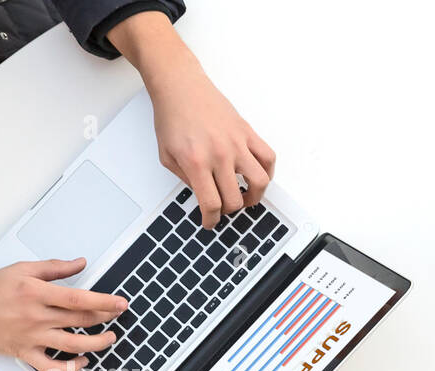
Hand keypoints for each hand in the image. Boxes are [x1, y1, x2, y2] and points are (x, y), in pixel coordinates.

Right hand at [0, 260, 124, 370]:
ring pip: (74, 345)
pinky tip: (83, 361)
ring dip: (98, 344)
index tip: (121, 303)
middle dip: (105, 318)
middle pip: (81, 321)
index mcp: (35, 293)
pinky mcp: (24, 353)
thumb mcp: (21, 269)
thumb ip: (54, 268)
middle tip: (118, 315)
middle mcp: (36, 316)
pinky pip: (53, 367)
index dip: (104, 302)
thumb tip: (81, 263)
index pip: (79, 299)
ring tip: (110, 338)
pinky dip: (71, 367)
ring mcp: (31, 337)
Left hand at [110, 14, 274, 229]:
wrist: (179, 86)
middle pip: (234, 199)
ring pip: (259, 182)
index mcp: (196, 162)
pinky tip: (258, 174)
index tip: (210, 222)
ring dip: (255, 196)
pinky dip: (267, 171)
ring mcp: (236, 143)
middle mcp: (219, 155)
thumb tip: (204, 194)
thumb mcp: (167, 155)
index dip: (211, 219)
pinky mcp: (247, 132)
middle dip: (228, 210)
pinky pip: (268, 158)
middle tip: (223, 207)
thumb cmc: (172, 116)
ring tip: (248, 196)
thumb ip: (185, 179)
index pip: (211, 204)